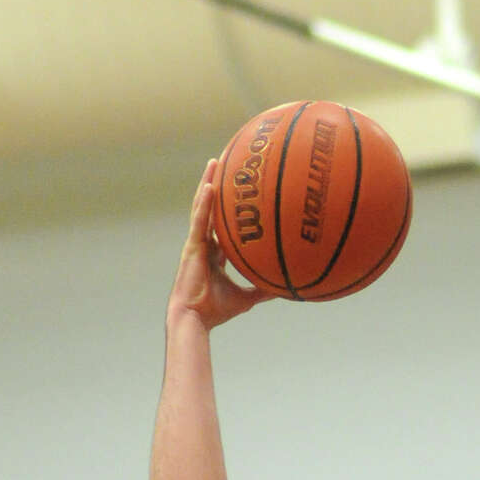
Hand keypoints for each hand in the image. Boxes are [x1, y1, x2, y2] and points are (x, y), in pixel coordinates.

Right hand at [168, 161, 272, 329]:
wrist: (196, 318)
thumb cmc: (216, 310)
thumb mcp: (246, 299)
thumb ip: (262, 290)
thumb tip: (286, 289)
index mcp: (213, 254)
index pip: (221, 226)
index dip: (227, 210)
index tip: (237, 195)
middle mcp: (204, 243)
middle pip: (210, 208)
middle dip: (215, 186)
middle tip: (224, 164)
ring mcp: (196, 242)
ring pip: (202, 207)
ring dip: (208, 183)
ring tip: (214, 161)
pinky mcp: (192, 245)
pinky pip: (200, 219)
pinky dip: (205, 202)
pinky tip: (211, 185)